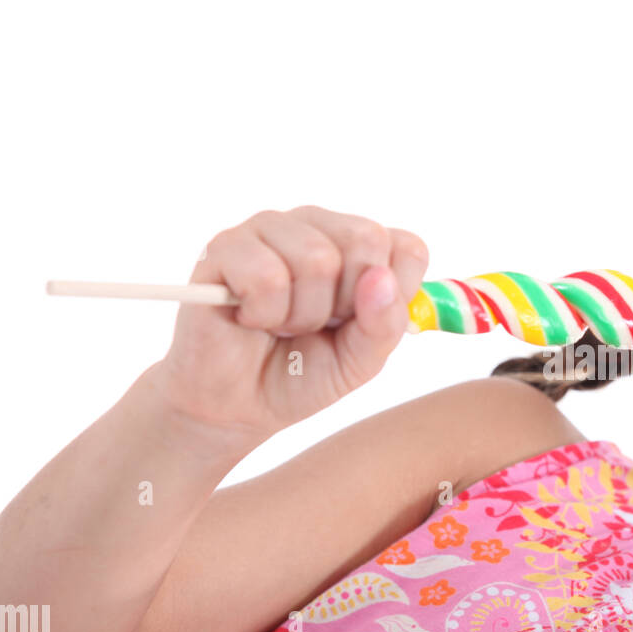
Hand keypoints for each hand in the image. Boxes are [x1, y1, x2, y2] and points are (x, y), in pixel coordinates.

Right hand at [151, 205, 428, 440]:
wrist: (237, 405)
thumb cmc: (301, 373)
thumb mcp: (360, 361)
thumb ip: (385, 325)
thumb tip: (381, 278)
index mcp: (357, 247)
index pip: (407, 247)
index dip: (393, 295)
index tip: (361, 323)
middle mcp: (316, 226)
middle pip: (365, 240)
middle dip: (346, 304)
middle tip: (317, 325)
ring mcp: (270, 230)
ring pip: (316, 258)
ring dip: (302, 314)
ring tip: (281, 325)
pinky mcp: (225, 246)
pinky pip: (265, 275)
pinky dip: (264, 313)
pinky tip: (251, 318)